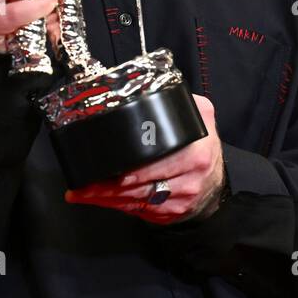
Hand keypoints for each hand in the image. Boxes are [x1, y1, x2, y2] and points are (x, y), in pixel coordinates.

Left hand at [64, 95, 225, 224]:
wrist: (216, 181)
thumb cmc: (201, 146)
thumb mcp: (200, 116)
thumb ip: (177, 101)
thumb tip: (147, 82)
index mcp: (195, 154)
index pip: (156, 164)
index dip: (130, 170)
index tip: (107, 168)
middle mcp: (189, 180)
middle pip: (139, 187)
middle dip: (106, 187)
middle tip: (82, 185)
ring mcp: (179, 201)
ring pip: (135, 202)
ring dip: (105, 199)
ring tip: (81, 193)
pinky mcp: (170, 215)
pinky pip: (139, 212)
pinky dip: (117, 207)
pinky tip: (100, 200)